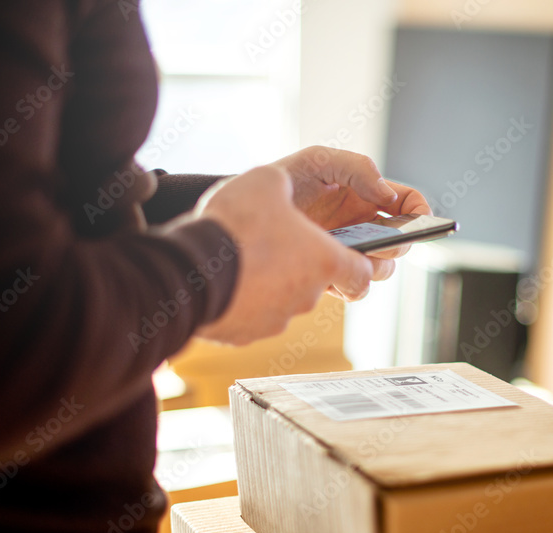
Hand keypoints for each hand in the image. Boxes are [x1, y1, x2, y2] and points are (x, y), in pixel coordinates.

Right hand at [193, 165, 373, 345]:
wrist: (187, 269)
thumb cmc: (235, 223)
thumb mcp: (268, 180)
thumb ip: (291, 184)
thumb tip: (288, 184)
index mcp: (325, 260)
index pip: (364, 276)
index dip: (362, 265)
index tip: (352, 258)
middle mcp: (308, 295)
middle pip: (321, 286)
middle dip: (306, 268)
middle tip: (280, 246)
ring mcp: (278, 318)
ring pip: (286, 301)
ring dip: (275, 282)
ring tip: (247, 259)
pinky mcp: (248, 333)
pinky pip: (255, 315)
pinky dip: (248, 299)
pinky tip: (229, 279)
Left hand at [273, 147, 431, 294]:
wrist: (246, 209)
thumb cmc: (283, 178)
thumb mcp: (319, 160)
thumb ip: (357, 168)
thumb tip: (388, 196)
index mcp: (367, 196)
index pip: (408, 205)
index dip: (420, 212)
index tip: (420, 220)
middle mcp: (362, 226)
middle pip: (400, 243)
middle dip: (397, 243)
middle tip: (380, 240)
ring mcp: (347, 251)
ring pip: (380, 269)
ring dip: (374, 266)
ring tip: (353, 256)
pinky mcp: (329, 274)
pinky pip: (353, 286)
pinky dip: (350, 283)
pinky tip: (331, 271)